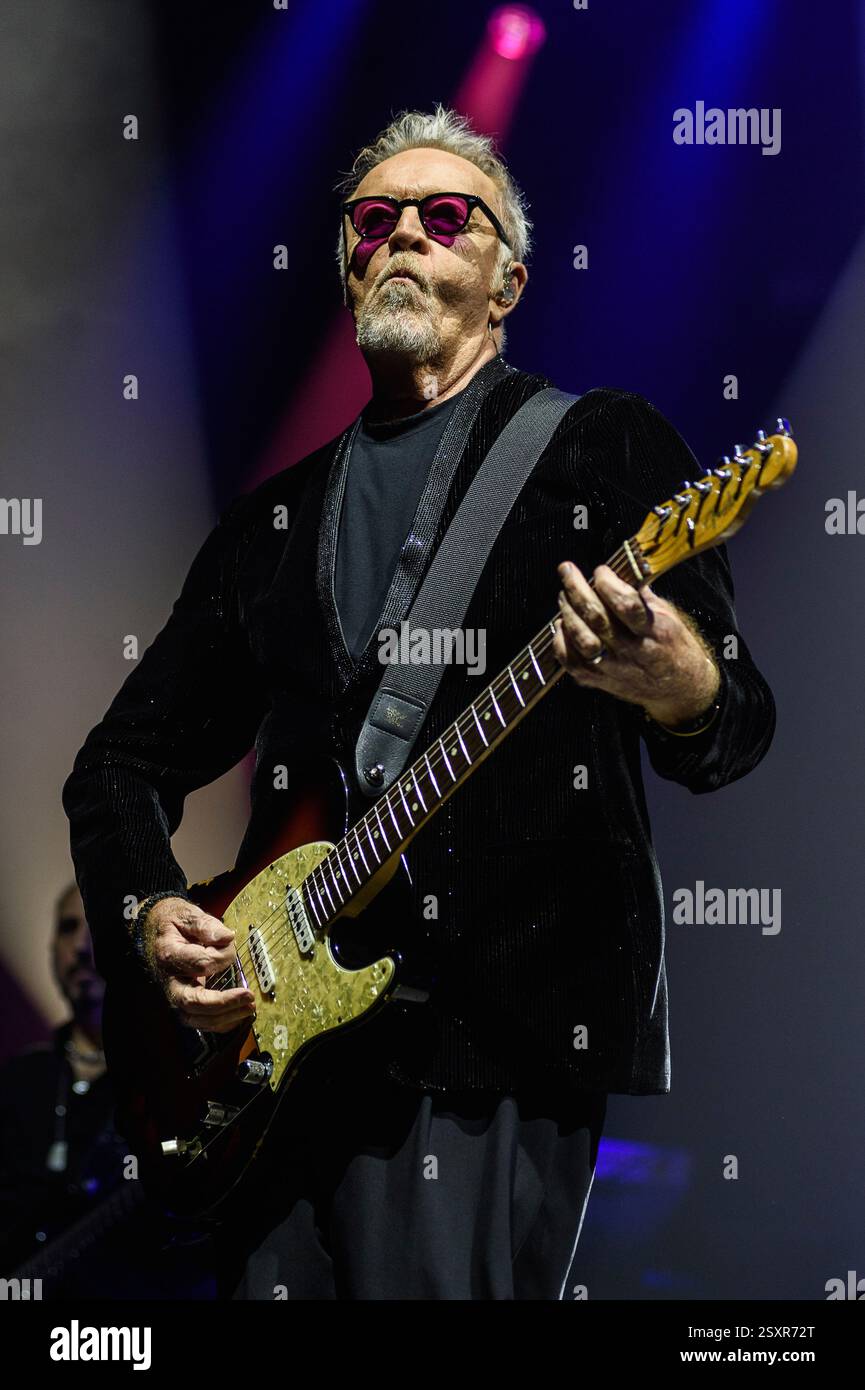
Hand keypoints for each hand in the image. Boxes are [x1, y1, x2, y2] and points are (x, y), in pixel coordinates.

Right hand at [138, 896, 255, 1033]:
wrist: (155, 931)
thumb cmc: (173, 923)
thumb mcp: (186, 915)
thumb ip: (205, 925)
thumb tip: (226, 937)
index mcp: (169, 954)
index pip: (199, 964)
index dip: (221, 957)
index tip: (232, 944)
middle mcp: (170, 979)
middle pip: (192, 1002)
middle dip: (222, 1003)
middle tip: (248, 996)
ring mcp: (175, 993)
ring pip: (195, 1018)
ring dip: (224, 1017)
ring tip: (248, 1007)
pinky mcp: (184, 1002)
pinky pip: (199, 1021)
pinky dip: (220, 1024)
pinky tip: (238, 1015)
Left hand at [551, 561, 719, 725]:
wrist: (678, 688)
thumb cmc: (673, 647)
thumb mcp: (667, 615)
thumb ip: (640, 594)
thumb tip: (617, 570)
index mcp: (654, 630)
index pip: (626, 604)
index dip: (608, 583)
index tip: (601, 571)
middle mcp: (632, 651)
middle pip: (597, 618)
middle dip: (577, 590)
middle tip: (567, 571)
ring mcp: (613, 668)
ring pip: (581, 640)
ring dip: (567, 613)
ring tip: (564, 597)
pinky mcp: (598, 680)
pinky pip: (570, 662)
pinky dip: (561, 640)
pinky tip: (562, 625)